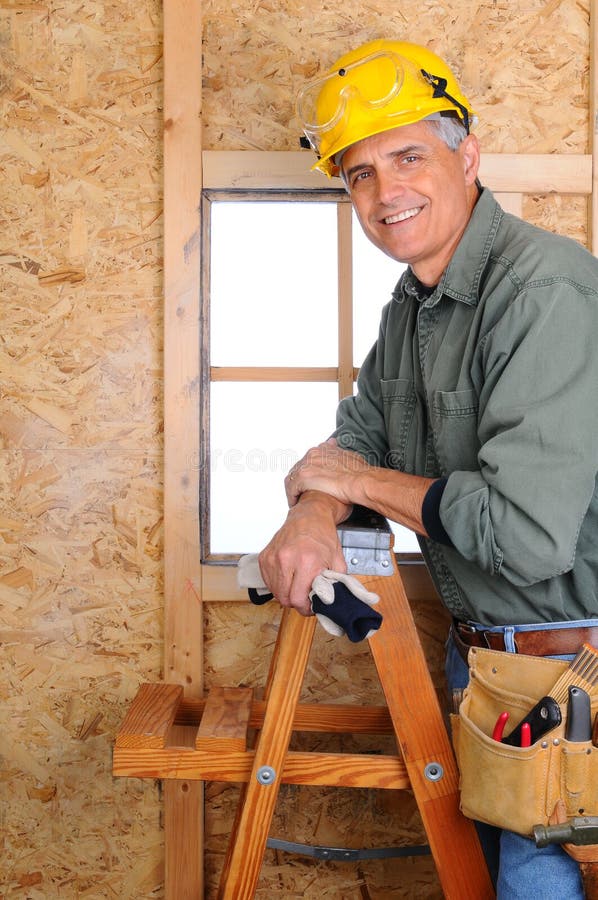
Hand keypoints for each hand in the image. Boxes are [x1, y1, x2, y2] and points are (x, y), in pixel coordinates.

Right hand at [258, 492, 347, 615]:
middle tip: (305, 596)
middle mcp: (286, 559)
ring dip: (286, 593)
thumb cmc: (323, 536)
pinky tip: (288, 576)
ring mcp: (273, 558)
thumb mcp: (337, 560)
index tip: (310, 606)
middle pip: (284, 598)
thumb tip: (332, 601)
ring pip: (275, 591)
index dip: (305, 608)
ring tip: (297, 584)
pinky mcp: (265, 557)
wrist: (309, 516)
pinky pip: (268, 581)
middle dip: (296, 602)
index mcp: (306, 561)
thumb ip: (336, 583)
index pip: (297, 599)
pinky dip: (278, 583)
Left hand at [285, 438, 371, 507]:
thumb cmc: (361, 475)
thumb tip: (347, 460)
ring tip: (297, 500)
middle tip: (302, 491)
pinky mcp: (303, 477)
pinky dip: (292, 496)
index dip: (309, 470)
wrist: (362, 482)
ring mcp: (307, 464)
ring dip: (294, 489)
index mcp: (325, 450)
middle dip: (299, 480)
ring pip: (293, 478)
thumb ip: (344, 458)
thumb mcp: (353, 460)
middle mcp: (314, 454)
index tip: (309, 479)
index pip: (310, 458)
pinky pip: (292, 488)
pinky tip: (295, 504)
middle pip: (299, 467)